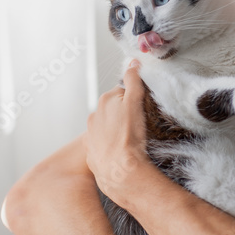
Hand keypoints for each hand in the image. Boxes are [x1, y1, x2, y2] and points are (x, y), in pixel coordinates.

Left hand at [85, 60, 150, 205]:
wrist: (121, 171)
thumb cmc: (130, 137)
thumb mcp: (136, 103)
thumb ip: (134, 81)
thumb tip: (133, 63)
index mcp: (104, 101)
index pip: (122, 93)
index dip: (135, 101)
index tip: (143, 110)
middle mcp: (94, 117)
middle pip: (113, 111)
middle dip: (125, 116)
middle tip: (140, 127)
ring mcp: (91, 137)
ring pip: (108, 129)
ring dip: (118, 132)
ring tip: (132, 142)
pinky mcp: (92, 155)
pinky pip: (104, 147)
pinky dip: (112, 148)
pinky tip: (123, 154)